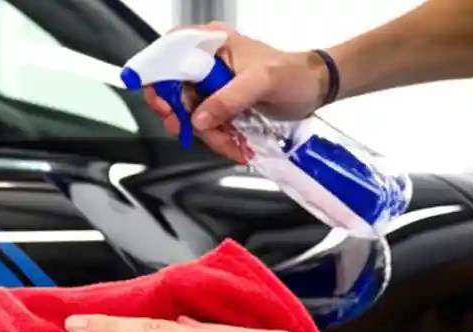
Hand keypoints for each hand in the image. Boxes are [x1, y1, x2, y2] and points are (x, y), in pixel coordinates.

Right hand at [143, 22, 330, 162]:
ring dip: (208, 135)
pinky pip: (208, 126)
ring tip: (231, 144)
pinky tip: (236, 146)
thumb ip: (228, 98)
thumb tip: (199, 118)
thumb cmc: (293, 74)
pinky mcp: (221, 106)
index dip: (158, 78)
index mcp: (212, 43)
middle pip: (173, 91)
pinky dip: (219, 139)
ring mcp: (212, 87)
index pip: (170, 54)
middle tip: (191, 130)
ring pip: (190, 115)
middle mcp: (206, 63)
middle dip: (181, 116)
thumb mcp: (261, 81)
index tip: (162, 103)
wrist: (314, 89)